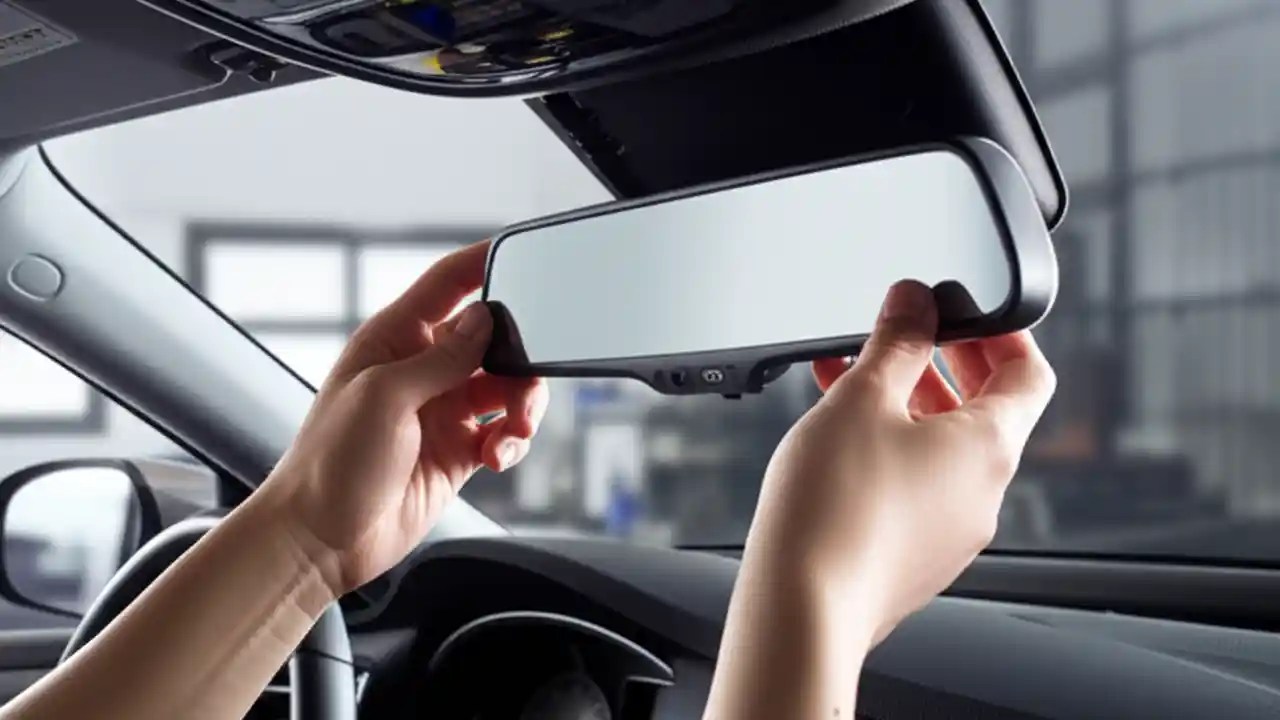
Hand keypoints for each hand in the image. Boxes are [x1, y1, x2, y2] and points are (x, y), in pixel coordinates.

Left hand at [259, 241, 547, 595]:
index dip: (486, 262)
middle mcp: (421, 368)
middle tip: (524, 384)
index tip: (526, 256)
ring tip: (513, 432)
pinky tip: (496, 457)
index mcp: (395, 338)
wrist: (321, 539)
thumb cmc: (331, 463)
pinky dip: (512, 441)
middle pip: (493, 338)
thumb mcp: (385, 396)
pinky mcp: (457, 451)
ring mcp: (441, 410)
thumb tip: (486, 318)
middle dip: (520, 356)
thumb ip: (443, 357)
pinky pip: (503, 432)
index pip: (449, 282)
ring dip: (523, 405)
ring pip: (507, 386)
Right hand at [747, 280, 1054, 647]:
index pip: (1029, 374)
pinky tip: (839, 436)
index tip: (960, 311)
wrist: (801, 609)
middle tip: (903, 336)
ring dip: (905, 405)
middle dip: (942, 365)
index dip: (1000, 333)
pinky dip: (888, 449)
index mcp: (990, 447)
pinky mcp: (914, 558)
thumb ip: (896, 342)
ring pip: (942, 449)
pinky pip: (915, 488)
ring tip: (851, 377)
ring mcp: (951, 533)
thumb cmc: (835, 509)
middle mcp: (983, 494)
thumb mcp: (862, 398)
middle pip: (985, 411)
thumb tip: (916, 302)